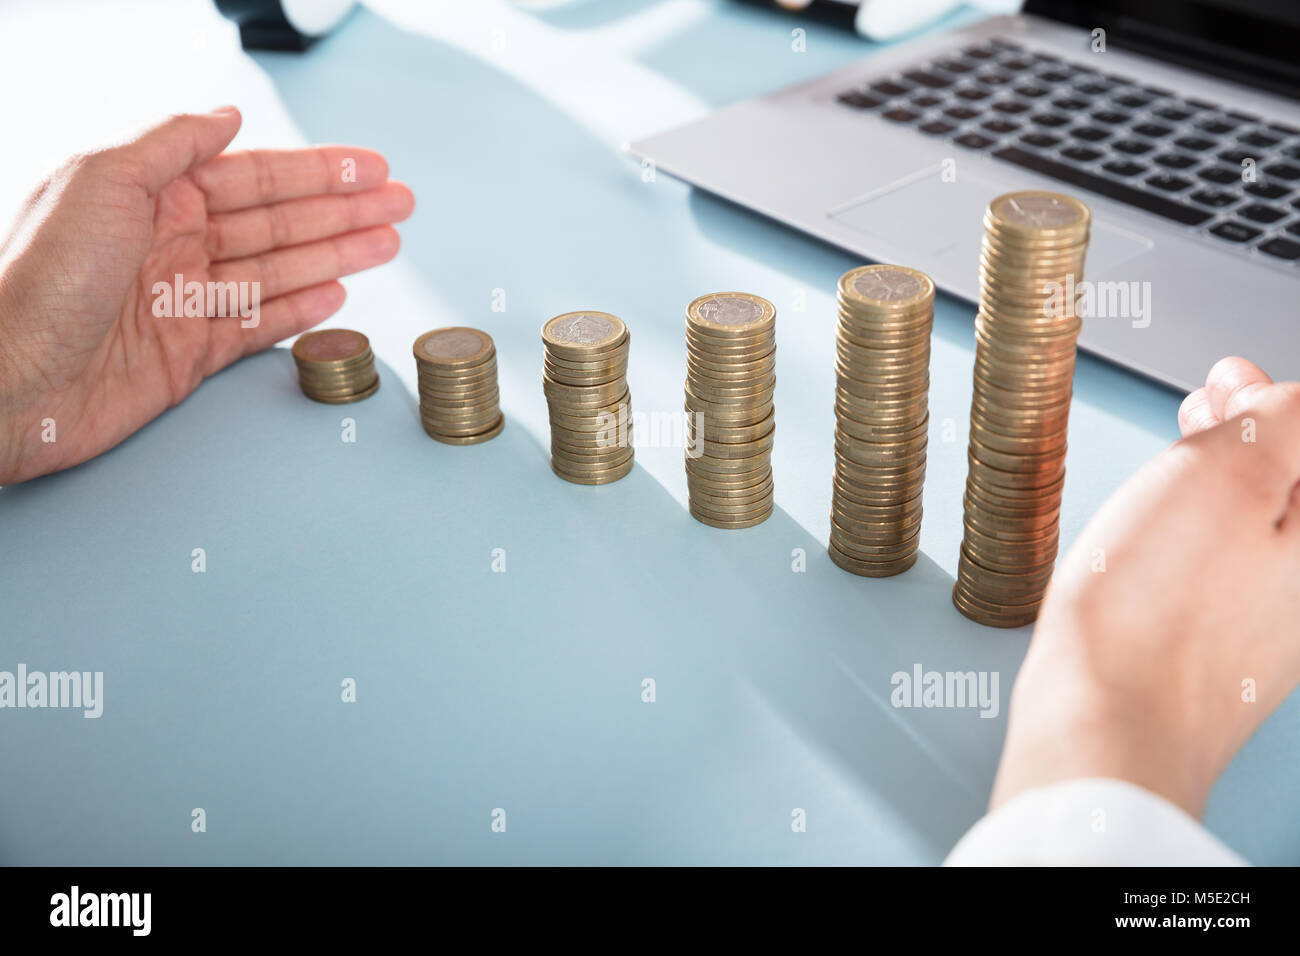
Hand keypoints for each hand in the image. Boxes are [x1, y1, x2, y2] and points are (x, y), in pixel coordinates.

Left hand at [0, 107, 413, 483]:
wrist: (7, 381)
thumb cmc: (36, 279)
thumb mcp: (102, 181)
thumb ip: (172, 145)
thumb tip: (227, 118)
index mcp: (150, 194)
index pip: (254, 175)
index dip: (319, 170)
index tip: (370, 167)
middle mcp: (171, 243)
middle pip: (279, 221)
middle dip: (343, 210)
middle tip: (399, 204)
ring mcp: (185, 299)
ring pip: (280, 270)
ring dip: (338, 255)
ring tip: (388, 244)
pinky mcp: (191, 355)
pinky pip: (260, 324)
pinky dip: (302, 310)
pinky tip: (339, 292)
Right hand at [991, 357, 1299, 816]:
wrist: (1107, 726)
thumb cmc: (1154, 615)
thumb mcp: (1228, 473)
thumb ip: (1282, 421)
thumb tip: (1282, 403)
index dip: (1275, 397)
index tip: (1233, 375)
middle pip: (1290, 489)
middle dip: (1253, 434)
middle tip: (1208, 404)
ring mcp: (1265, 627)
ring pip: (1254, 529)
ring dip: (1221, 480)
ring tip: (1177, 456)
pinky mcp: (1218, 656)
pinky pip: (1222, 573)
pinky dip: (1196, 532)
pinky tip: (1158, 529)